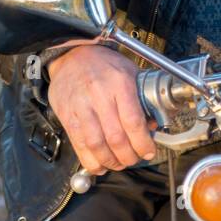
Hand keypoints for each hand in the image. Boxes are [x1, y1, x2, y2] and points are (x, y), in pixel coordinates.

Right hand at [46, 43, 158, 175]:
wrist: (72, 55)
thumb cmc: (104, 64)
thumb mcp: (130, 72)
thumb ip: (143, 99)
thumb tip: (153, 126)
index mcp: (120, 83)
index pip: (133, 121)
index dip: (143, 143)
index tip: (149, 151)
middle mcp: (100, 95)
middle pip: (116, 138)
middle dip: (129, 156)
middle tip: (135, 159)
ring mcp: (81, 107)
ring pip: (97, 145)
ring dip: (111, 161)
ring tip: (119, 163)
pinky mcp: (67, 116)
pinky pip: (79, 145)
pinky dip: (91, 161)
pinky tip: (101, 164)